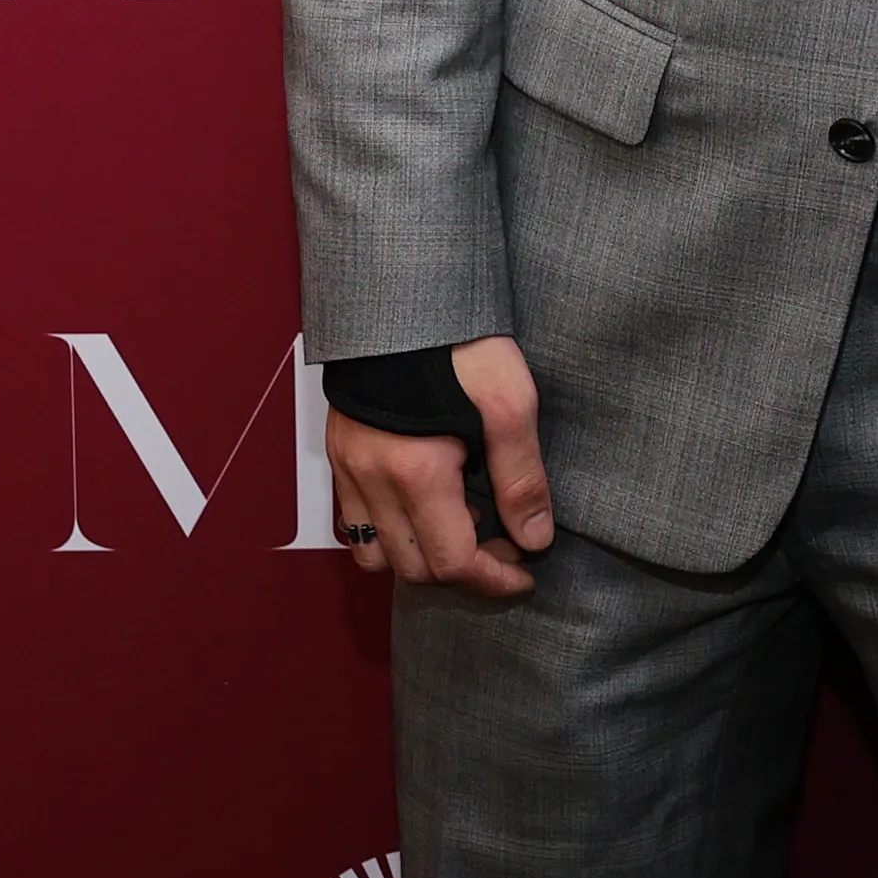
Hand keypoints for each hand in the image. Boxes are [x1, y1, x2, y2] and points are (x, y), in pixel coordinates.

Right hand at [326, 336, 553, 599]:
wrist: (404, 298)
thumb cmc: (461, 342)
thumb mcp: (510, 403)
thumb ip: (522, 477)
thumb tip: (536, 537)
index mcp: (415, 473)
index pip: (451, 562)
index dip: (494, 579)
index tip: (526, 574)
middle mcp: (371, 481)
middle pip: (413, 568)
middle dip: (463, 572)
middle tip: (506, 546)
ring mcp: (348, 470)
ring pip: (375, 554)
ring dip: (421, 557)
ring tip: (467, 526)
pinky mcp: (340, 454)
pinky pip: (354, 523)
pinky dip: (391, 534)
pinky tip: (429, 506)